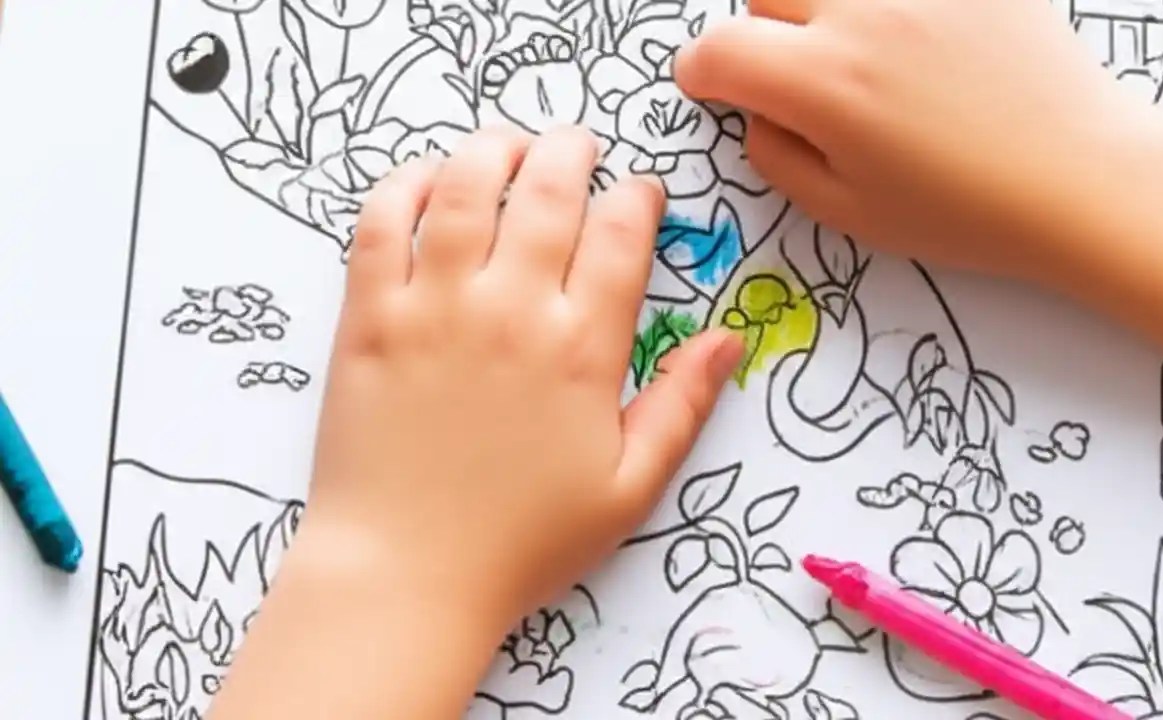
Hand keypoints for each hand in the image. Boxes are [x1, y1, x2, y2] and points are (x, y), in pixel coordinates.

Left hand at [308, 125, 742, 625]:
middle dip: (571, 151)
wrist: (404, 575)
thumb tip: (728, 339)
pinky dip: (403, 184)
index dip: (637, 197)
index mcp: (582, 350)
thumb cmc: (520, 542)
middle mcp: (511, 311)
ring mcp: (433, 307)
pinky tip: (426, 183)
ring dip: (493, 149)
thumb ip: (683, 406)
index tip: (639, 194)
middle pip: (548, 188)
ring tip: (508, 148)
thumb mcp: (628, 488)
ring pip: (464, 185)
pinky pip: (381, 222)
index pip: (620, 234)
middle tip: (577, 148)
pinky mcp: (368, 317)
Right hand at [675, 0, 1162, 282]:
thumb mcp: (849, 214)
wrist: (1082, 179)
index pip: (718, 50)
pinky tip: (920, 39)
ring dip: (824, 8)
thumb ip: (777, 159)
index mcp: (823, 83)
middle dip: (764, 31)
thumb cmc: (966, 212)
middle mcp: (863, 12)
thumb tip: (757, 115)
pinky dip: (894, 7)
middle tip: (799, 74)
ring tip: (863, 53)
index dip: (700, 72)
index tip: (710, 85)